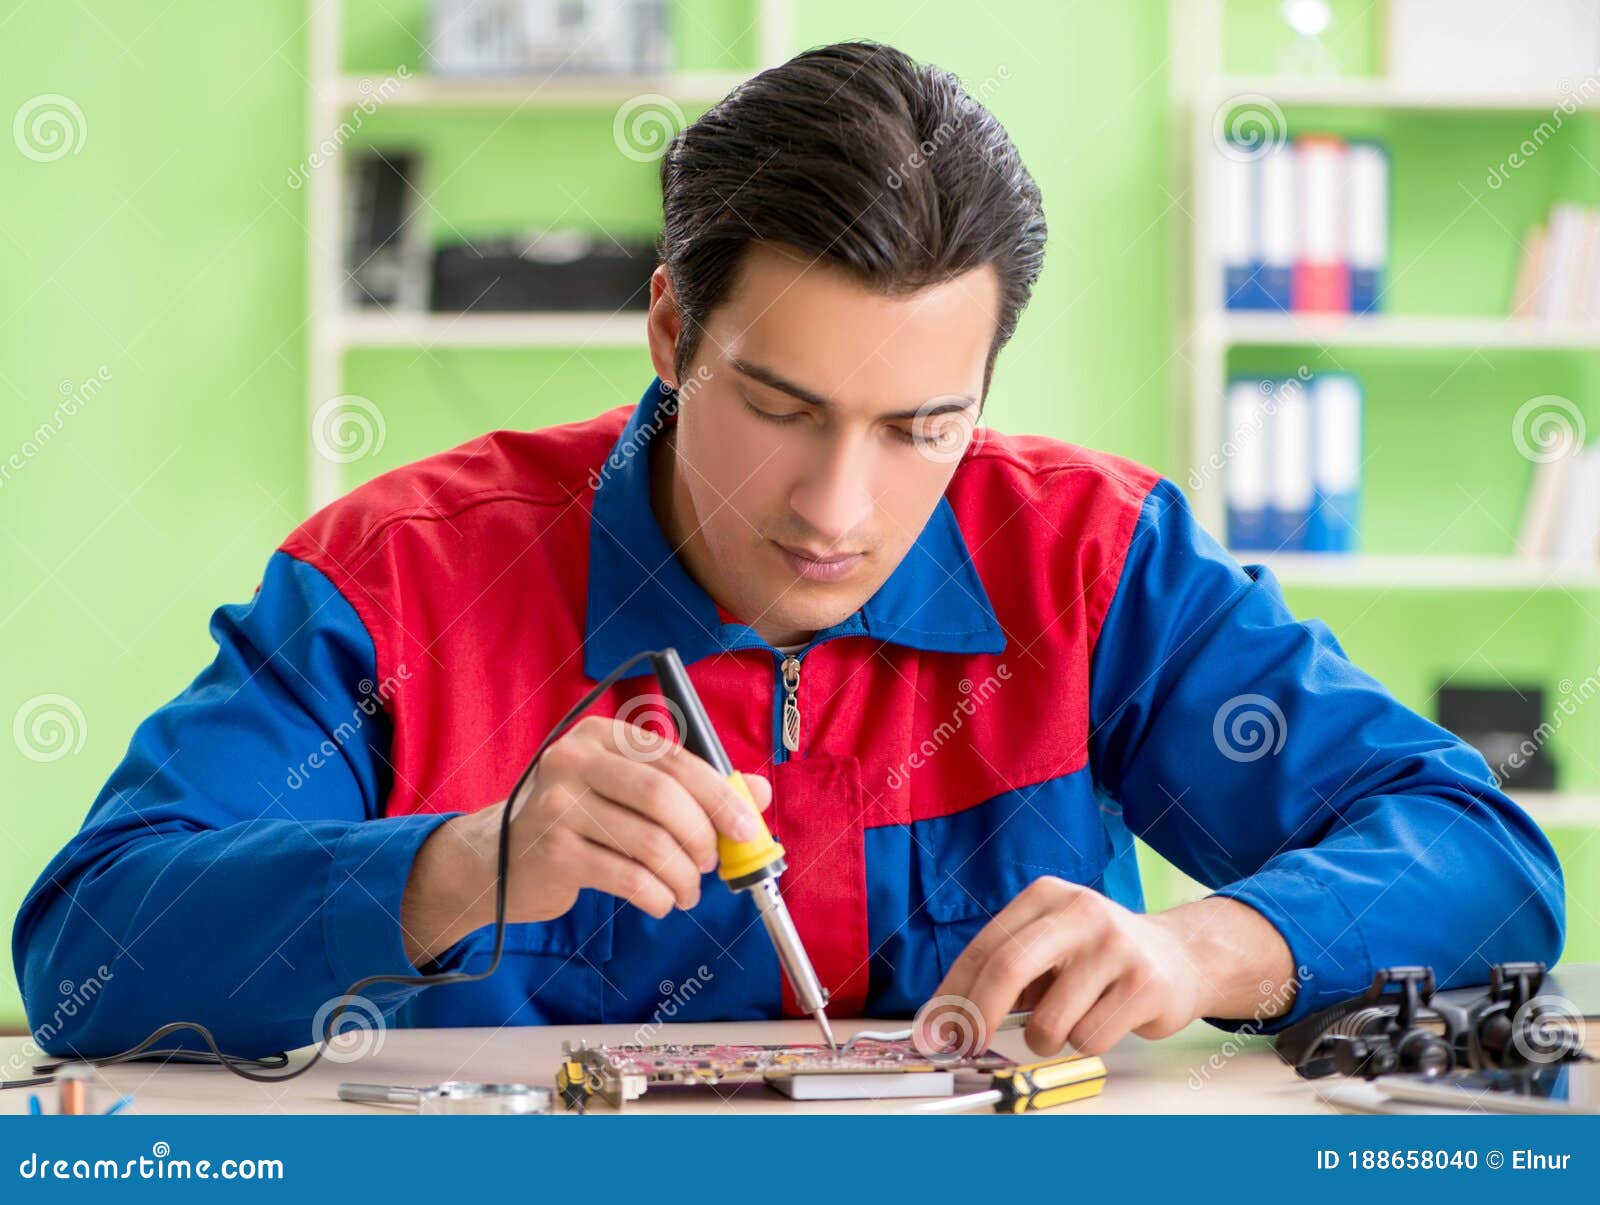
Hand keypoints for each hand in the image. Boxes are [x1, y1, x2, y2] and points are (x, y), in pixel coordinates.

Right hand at [401, 714, 770, 963]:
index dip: (720, 795)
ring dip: (684, 876)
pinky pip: (628, 878)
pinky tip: (662, 901)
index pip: (675, 759)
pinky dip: (658, 896)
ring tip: (688, 890)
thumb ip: (693, 787)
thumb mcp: (630, 792)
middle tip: (713, 863)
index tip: (747, 827)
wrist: (498, 858)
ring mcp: (558, 806)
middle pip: (663, 797)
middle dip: (702, 836)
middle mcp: (573, 761)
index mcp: (601, 735)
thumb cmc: (578, 820)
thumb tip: (758, 792)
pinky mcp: (552, 852)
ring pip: (650, 843)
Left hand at [926, 878, 1293, 1057]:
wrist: (1181, 957)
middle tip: (965, 1047)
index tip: (931, 1031)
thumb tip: (946, 1022)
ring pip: (1050, 1021)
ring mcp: (1115, 946)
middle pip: (1008, 968)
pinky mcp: (1145, 984)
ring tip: (1071, 1020)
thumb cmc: (1097, 958)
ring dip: (1047, 1040)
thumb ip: (1003, 972)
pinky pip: (1090, 1039)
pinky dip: (1087, 1044)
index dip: (953, 994)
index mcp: (1046, 896)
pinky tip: (1108, 1019)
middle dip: (977, 1017)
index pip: (985, 947)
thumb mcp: (1050, 945)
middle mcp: (1080, 911)